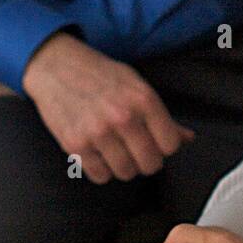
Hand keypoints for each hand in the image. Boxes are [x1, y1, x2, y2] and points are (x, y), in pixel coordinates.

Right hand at [21, 32, 194, 184]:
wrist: (56, 66)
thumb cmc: (98, 74)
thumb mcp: (136, 84)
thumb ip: (162, 115)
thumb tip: (187, 138)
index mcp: (143, 99)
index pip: (171, 145)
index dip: (164, 146)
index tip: (155, 142)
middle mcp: (123, 116)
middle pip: (150, 164)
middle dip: (146, 160)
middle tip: (136, 149)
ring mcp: (98, 132)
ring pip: (126, 173)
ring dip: (123, 166)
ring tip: (115, 149)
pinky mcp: (75, 144)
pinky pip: (100, 176)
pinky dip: (101, 169)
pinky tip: (98, 152)